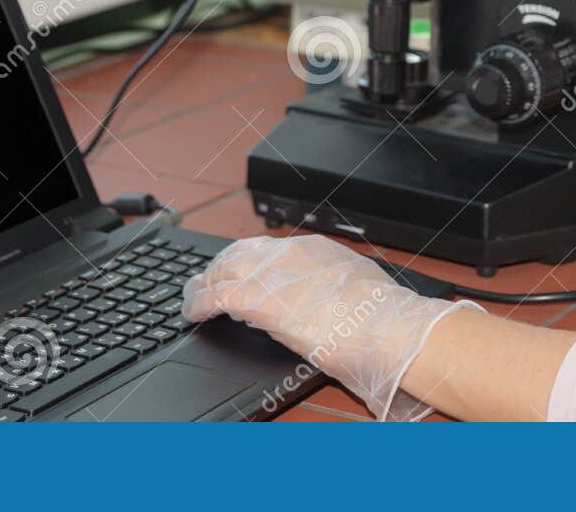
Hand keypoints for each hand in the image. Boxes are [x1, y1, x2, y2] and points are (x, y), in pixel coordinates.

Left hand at [181, 235, 479, 419]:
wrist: (383, 325)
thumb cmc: (382, 318)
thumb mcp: (360, 292)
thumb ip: (341, 294)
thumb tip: (342, 307)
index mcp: (316, 249)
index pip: (269, 249)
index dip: (251, 261)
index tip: (243, 270)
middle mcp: (288, 253)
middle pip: (239, 252)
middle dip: (222, 266)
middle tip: (208, 280)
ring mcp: (269, 272)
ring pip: (221, 270)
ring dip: (205, 283)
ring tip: (193, 295)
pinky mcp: (253, 298)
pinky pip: (213, 296)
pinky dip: (198, 304)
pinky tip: (191, 314)